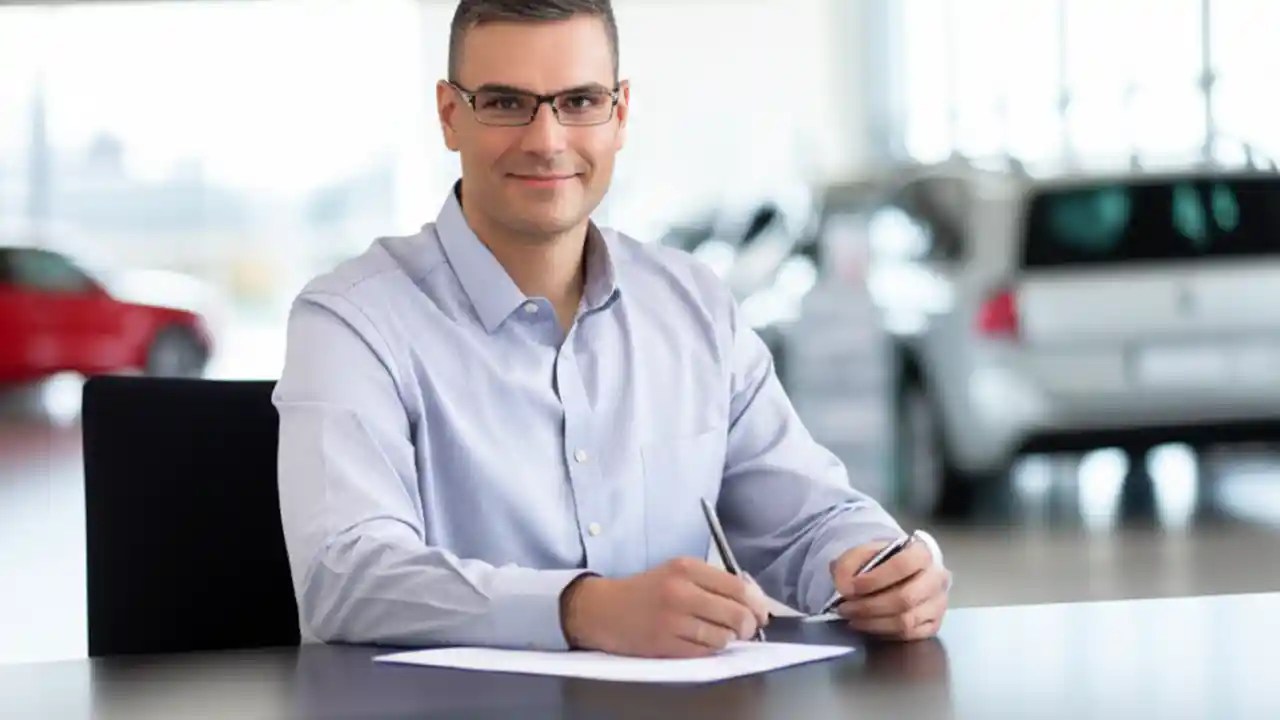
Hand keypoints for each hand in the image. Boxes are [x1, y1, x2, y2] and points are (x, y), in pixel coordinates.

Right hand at [561, 557, 771, 657]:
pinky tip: (701, 641)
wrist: (604, 609)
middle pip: (736, 614)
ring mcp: (672, 620)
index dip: (758, 604)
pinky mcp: (665, 644)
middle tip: (746, 629)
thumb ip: (712, 581)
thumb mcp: (677, 572)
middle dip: (749, 626)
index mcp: (687, 568)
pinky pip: (704, 651)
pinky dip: (710, 649)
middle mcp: (681, 591)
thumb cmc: (646, 590)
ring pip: (723, 636)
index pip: (739, 587)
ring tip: (718, 634)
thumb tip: (752, 600)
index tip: (761, 612)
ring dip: (728, 639)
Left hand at [828, 540, 950, 640]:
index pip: (903, 565)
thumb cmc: (879, 562)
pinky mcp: (934, 624)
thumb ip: (848, 565)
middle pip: (905, 598)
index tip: (850, 588)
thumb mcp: (859, 554)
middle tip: (845, 608)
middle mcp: (937, 578)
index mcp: (922, 552)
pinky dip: (884, 633)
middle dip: (869, 607)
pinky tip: (867, 626)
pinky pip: (910, 635)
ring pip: (907, 621)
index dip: (875, 579)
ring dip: (873, 622)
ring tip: (852, 619)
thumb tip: (844, 587)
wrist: (894, 573)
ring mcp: (938, 603)